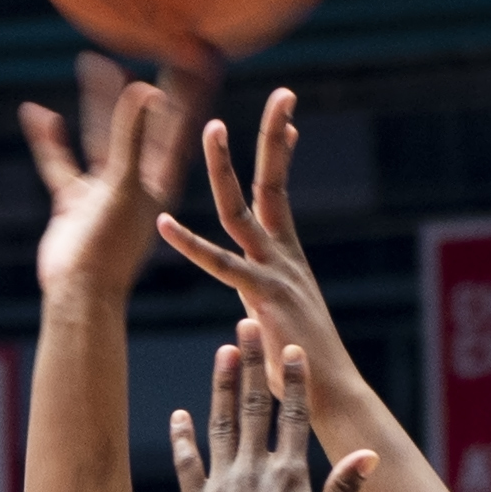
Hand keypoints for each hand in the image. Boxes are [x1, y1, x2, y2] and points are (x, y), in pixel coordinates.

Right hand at [25, 54, 205, 302]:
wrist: (77, 293)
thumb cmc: (110, 250)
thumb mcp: (123, 187)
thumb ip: (130, 138)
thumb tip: (144, 88)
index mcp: (159, 176)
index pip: (180, 122)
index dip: (189, 87)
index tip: (199, 51)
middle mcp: (135, 178)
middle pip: (142, 119)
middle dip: (144, 82)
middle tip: (152, 40)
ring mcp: (104, 189)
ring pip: (101, 133)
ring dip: (97, 100)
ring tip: (92, 61)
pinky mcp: (75, 201)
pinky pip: (61, 161)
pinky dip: (50, 140)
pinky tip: (38, 114)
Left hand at [154, 86, 364, 405]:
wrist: (327, 398)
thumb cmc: (302, 371)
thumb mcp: (279, 328)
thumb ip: (260, 310)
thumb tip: (245, 312)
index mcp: (287, 260)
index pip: (282, 197)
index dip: (283, 157)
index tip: (288, 120)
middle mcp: (283, 257)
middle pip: (274, 185)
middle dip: (275, 137)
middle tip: (283, 93)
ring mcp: (274, 272)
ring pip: (243, 208)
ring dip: (225, 165)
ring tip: (211, 126)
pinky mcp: (261, 296)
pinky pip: (220, 264)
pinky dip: (189, 244)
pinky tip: (163, 222)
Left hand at [171, 322, 369, 491]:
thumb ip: (346, 489)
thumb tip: (370, 453)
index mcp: (291, 475)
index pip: (293, 416)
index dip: (293, 380)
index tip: (291, 350)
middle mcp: (255, 472)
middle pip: (256, 408)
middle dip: (253, 363)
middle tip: (247, 325)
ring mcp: (223, 486)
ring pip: (221, 425)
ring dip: (222, 388)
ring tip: (222, 353)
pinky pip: (188, 463)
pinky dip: (183, 438)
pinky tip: (180, 414)